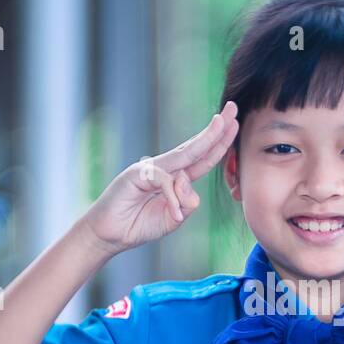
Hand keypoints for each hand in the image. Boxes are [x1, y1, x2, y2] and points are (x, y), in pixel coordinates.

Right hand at [81, 101, 238, 254]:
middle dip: (217, 127)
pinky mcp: (136, 174)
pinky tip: (174, 215)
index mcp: (176, 178)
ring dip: (205, 139)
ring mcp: (150, 169)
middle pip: (196, 146)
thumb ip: (187, 204)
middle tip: (233, 107)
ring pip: (184, 154)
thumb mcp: (173, 219)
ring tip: (221, 124)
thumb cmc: (138, 225)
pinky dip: (172, 199)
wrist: (109, 236)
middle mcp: (165, 168)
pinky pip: (165, 181)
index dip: (219, 143)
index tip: (235, 125)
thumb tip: (188, 182)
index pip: (202, 158)